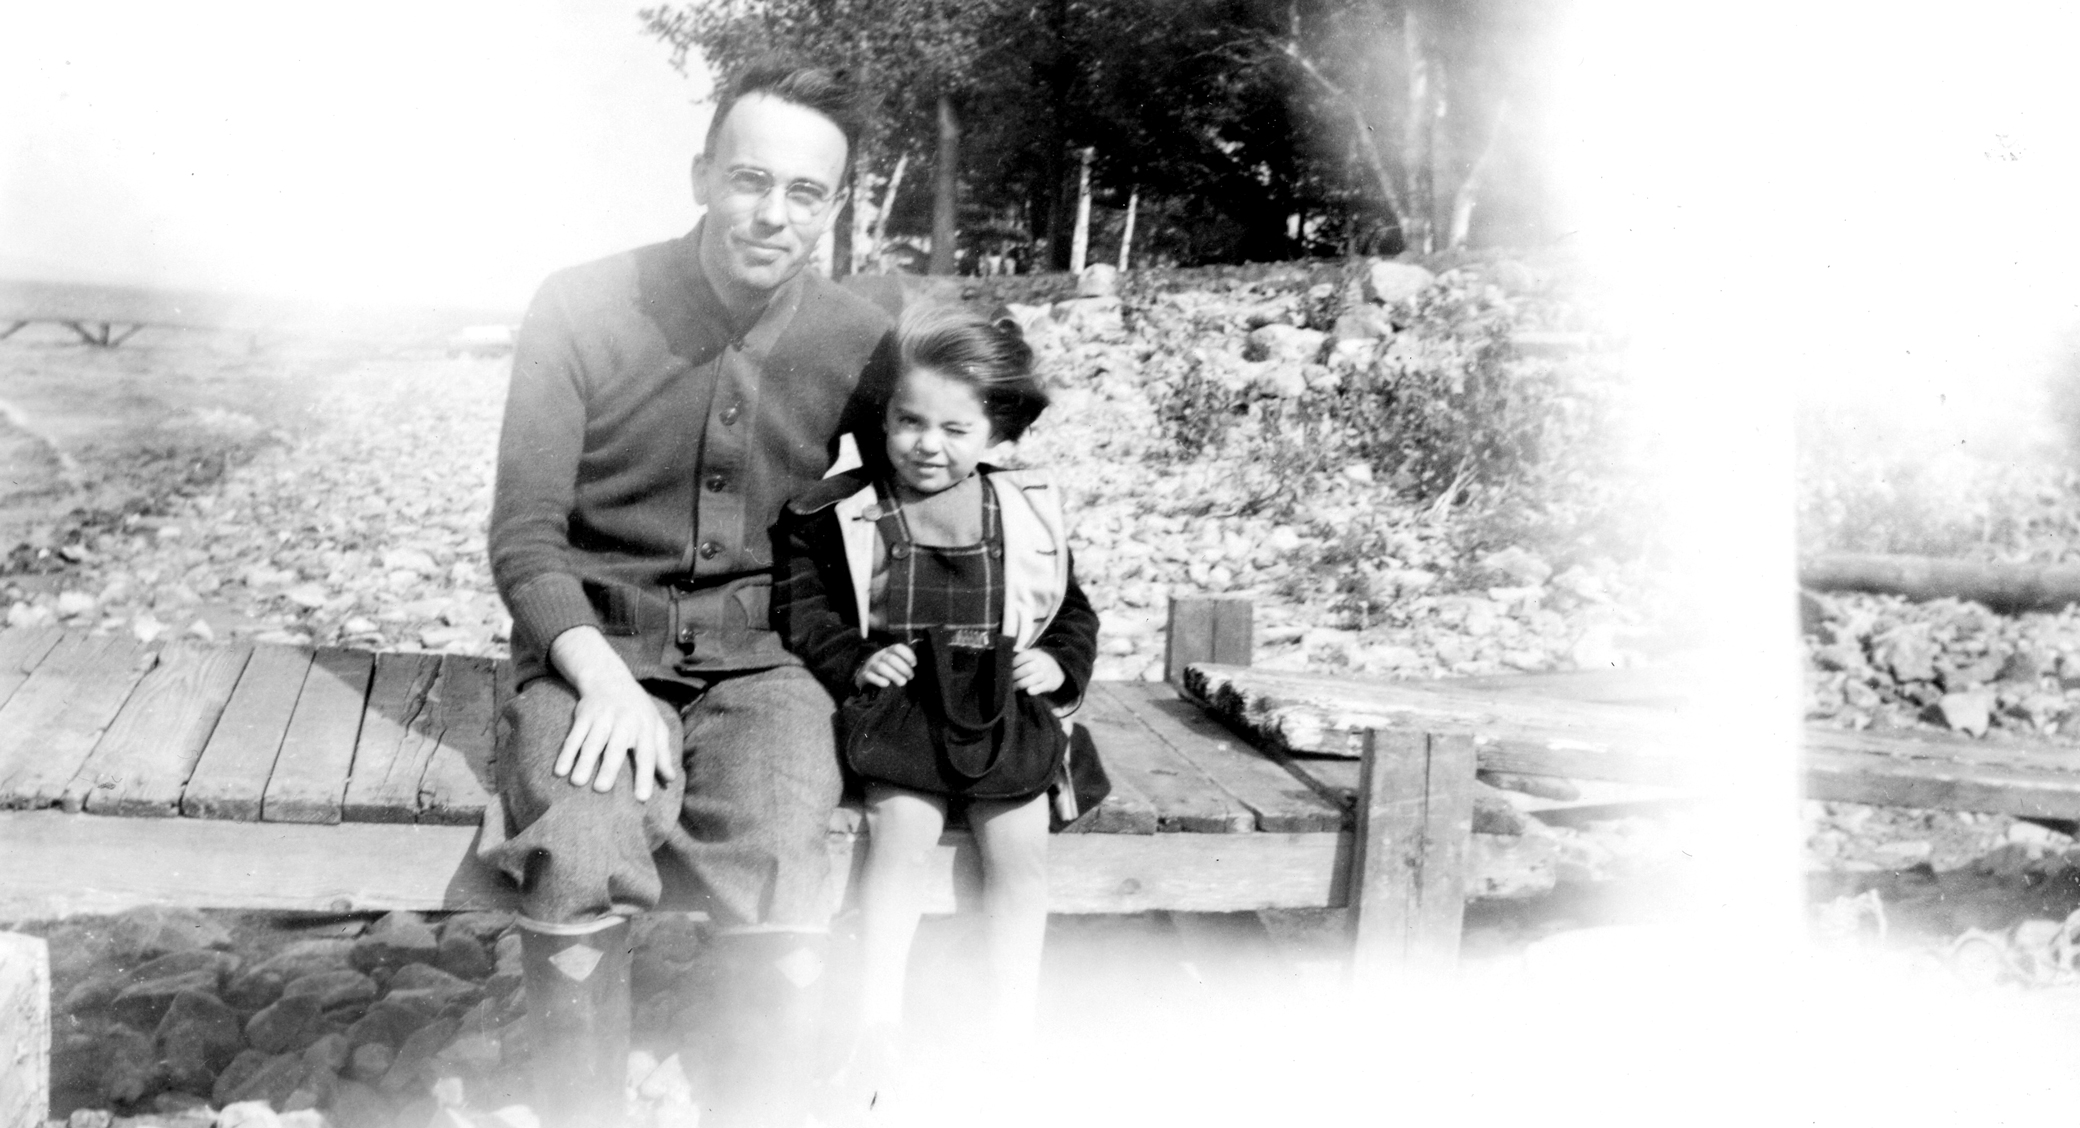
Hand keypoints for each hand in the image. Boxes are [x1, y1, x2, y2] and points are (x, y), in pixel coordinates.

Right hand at [549, 626, 677, 800]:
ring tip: (577, 782)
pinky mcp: (584, 716)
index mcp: (645, 727)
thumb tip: (670, 779)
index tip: (642, 798)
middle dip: (609, 768)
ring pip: (592, 742)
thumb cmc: (638, 710)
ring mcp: (602, 718)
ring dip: (584, 761)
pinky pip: (573, 737)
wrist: (610, 678)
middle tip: (602, 789)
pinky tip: (560, 770)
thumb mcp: (656, 726)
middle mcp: (624, 722)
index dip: (646, 775)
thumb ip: (663, 753)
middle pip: (616, 747)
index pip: (647, 754)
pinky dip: (566, 753)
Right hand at [856, 643, 916, 688]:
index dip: (907, 655)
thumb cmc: (886, 668)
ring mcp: (871, 664)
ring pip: (881, 667)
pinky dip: (879, 680)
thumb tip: (914, 667)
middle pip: (890, 658)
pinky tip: (887, 684)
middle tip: (910, 677)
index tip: (914, 664)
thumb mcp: (894, 662)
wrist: (865, 673)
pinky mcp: (865, 675)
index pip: (897, 648)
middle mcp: (879, 656)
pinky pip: (870, 676)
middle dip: (903, 668)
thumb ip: (904, 662)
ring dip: (894, 675)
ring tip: (902, 682)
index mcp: (888, 651)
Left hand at [1012, 649, 1064, 695]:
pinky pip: (1040, 688)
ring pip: (1032, 680)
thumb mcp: (1032, 655)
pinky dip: (1033, 690)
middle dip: (1015, 675)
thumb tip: (1006, 657)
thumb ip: (1020, 656)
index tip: (1007, 668)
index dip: (1013, 663)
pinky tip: (1027, 691)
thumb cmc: (1038, 663)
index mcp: (1036, 654)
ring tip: (1013, 687)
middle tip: (1008, 680)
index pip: (1023, 657)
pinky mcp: (1050, 684)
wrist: (1059, 669)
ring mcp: (1047, 673)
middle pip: (1026, 669)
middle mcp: (1042, 663)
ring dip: (1020, 684)